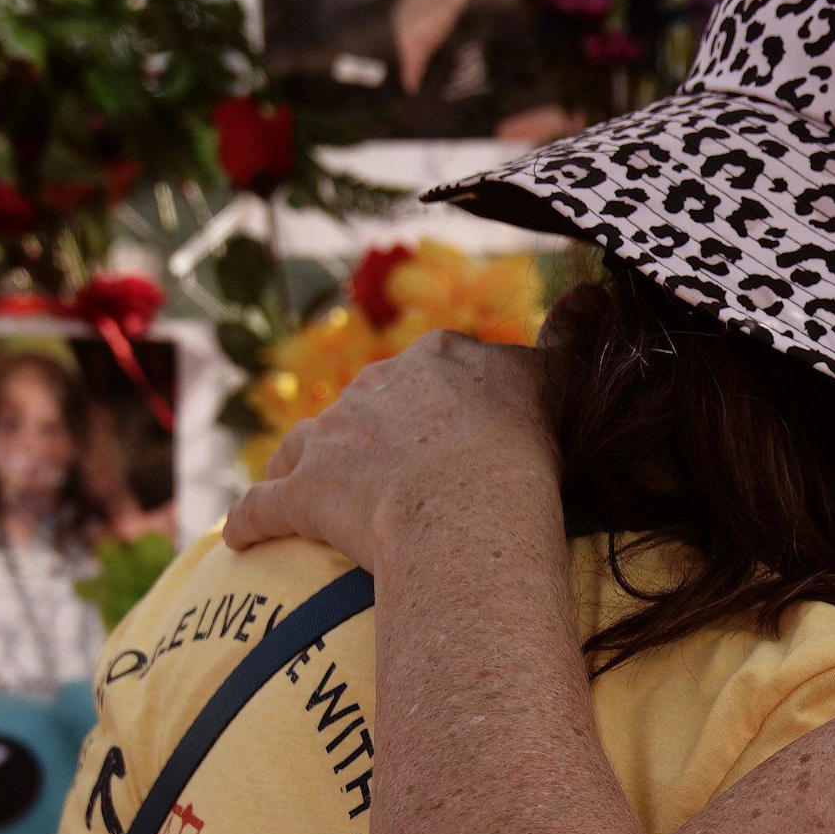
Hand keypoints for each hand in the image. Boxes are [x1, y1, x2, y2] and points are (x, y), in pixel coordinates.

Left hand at [223, 333, 558, 568]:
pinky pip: (263, 505)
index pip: (434, 373)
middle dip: (373, 435)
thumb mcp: (558, 383)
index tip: (456, 437)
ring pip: (306, 446)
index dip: (444, 405)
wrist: (470, 506)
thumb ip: (569, 340)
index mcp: (437, 358)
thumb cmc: (524, 449)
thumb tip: (592, 294)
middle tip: (396, 479)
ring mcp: (332, 436)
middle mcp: (376, 385)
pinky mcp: (300, 491)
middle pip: (369, 408)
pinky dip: (253, 520)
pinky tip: (242, 538)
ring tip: (312, 503)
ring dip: (303, 468)